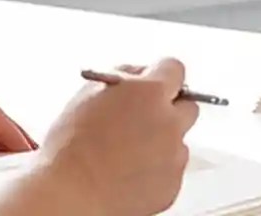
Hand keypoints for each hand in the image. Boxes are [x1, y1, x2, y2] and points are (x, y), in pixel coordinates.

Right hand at [37, 59, 198, 215]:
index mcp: (149, 93)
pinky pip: (172, 169)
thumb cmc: (72, 146)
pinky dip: (157, 169)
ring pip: (178, 140)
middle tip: (143, 118)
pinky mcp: (173, 184)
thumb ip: (123, 78)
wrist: (72, 192)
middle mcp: (170, 121)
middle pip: (187, 105)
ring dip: (162, 142)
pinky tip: (129, 172)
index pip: (174, 68)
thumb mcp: (90, 94)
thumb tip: (136, 77)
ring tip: (127, 153)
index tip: (154, 84)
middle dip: (169, 109)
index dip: (162, 76)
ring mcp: (175, 155)